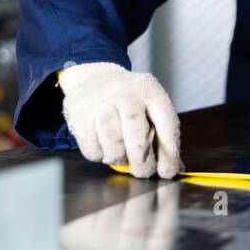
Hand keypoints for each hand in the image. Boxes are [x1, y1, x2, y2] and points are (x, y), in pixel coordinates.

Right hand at [58, 62, 182, 177]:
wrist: (94, 77)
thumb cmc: (128, 101)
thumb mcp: (149, 109)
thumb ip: (162, 138)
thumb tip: (171, 170)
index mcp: (149, 89)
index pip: (166, 122)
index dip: (169, 152)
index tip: (167, 172)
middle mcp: (124, 91)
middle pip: (136, 132)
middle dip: (142, 160)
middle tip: (143, 173)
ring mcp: (99, 100)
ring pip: (112, 141)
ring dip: (119, 158)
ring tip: (121, 157)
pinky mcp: (78, 112)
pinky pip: (91, 146)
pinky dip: (99, 155)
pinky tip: (103, 148)